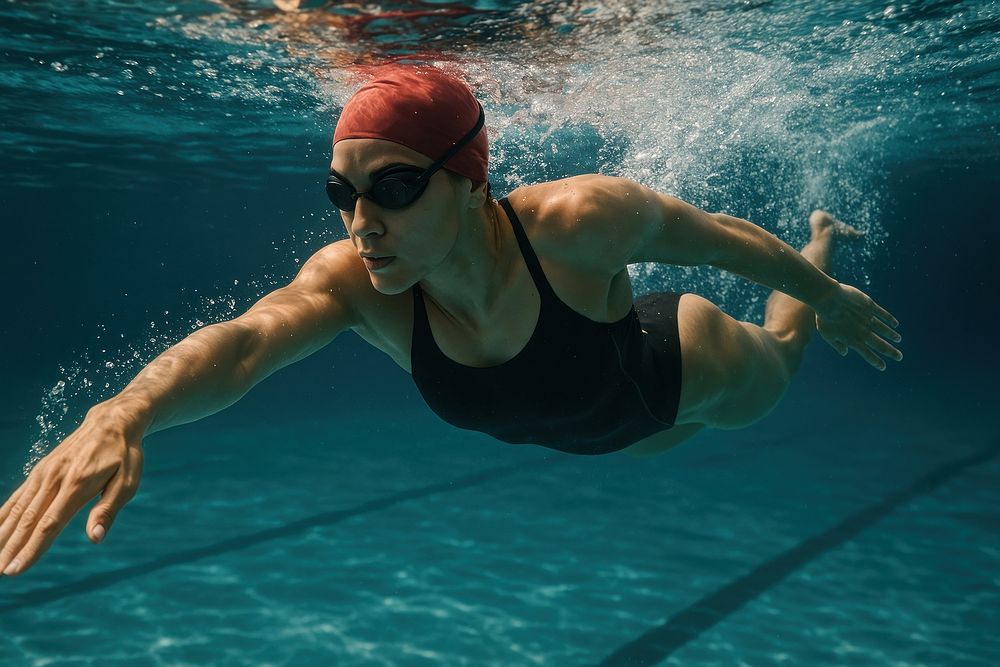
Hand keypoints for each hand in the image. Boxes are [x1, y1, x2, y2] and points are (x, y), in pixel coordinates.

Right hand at [0, 403, 144, 576]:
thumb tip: (95, 538)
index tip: (16, 569)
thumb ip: (108, 510)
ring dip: (3, 534)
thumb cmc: (124, 456)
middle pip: (28, 520)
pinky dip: (3, 514)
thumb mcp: (127, 482)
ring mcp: (44, 473)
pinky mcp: (40, 470)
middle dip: (11, 548)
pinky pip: (18, 496)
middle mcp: (55, 479)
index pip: (49, 524)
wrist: (112, 422)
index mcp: (77, 485)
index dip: (32, 548)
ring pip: (18, 509)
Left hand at [815, 283, 902, 369]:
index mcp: (853, 340)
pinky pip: (883, 314)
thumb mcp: (827, 335)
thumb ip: (837, 345)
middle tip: (899, 357)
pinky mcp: (869, 306)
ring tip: (898, 339)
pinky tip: (895, 324)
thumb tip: (845, 353)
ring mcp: (868, 318)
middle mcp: (863, 331)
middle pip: (880, 344)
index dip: (876, 361)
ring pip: (884, 329)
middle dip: (891, 352)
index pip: (867, 354)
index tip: (883, 367)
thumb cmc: (824, 318)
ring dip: (892, 335)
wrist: (828, 299)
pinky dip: (890, 319)